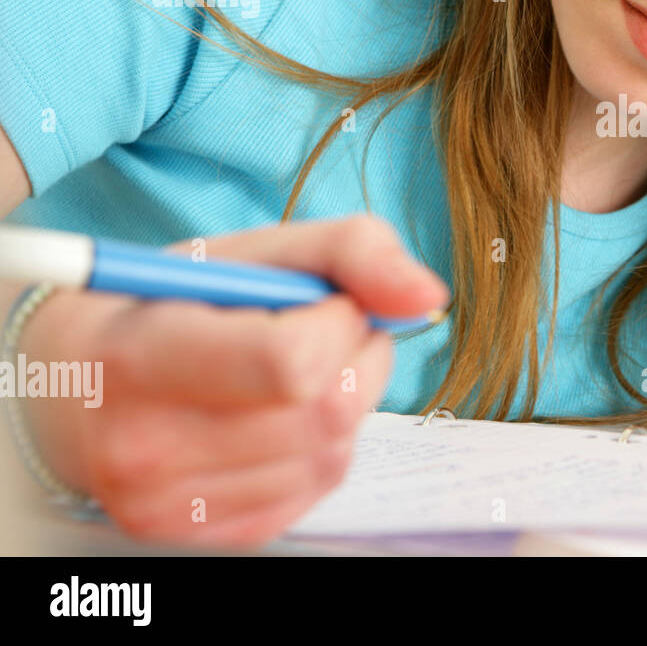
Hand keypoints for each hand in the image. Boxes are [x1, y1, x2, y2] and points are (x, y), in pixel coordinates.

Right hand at [16, 212, 448, 548]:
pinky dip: (321, 444)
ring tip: (294, 370)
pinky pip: (315, 489)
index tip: (325, 299)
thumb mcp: (252, 250)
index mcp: (141, 358)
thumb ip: (353, 250)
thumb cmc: (173, 304)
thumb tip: (428, 298)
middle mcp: (145, 446)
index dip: (339, 320)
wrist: (77, 384)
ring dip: (344, 401)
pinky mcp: (203, 536)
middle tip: (322, 329)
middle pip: (328, 412)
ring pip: (333, 454)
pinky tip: (280, 414)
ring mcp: (170, 504)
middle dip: (356, 356)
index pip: (293, 362)